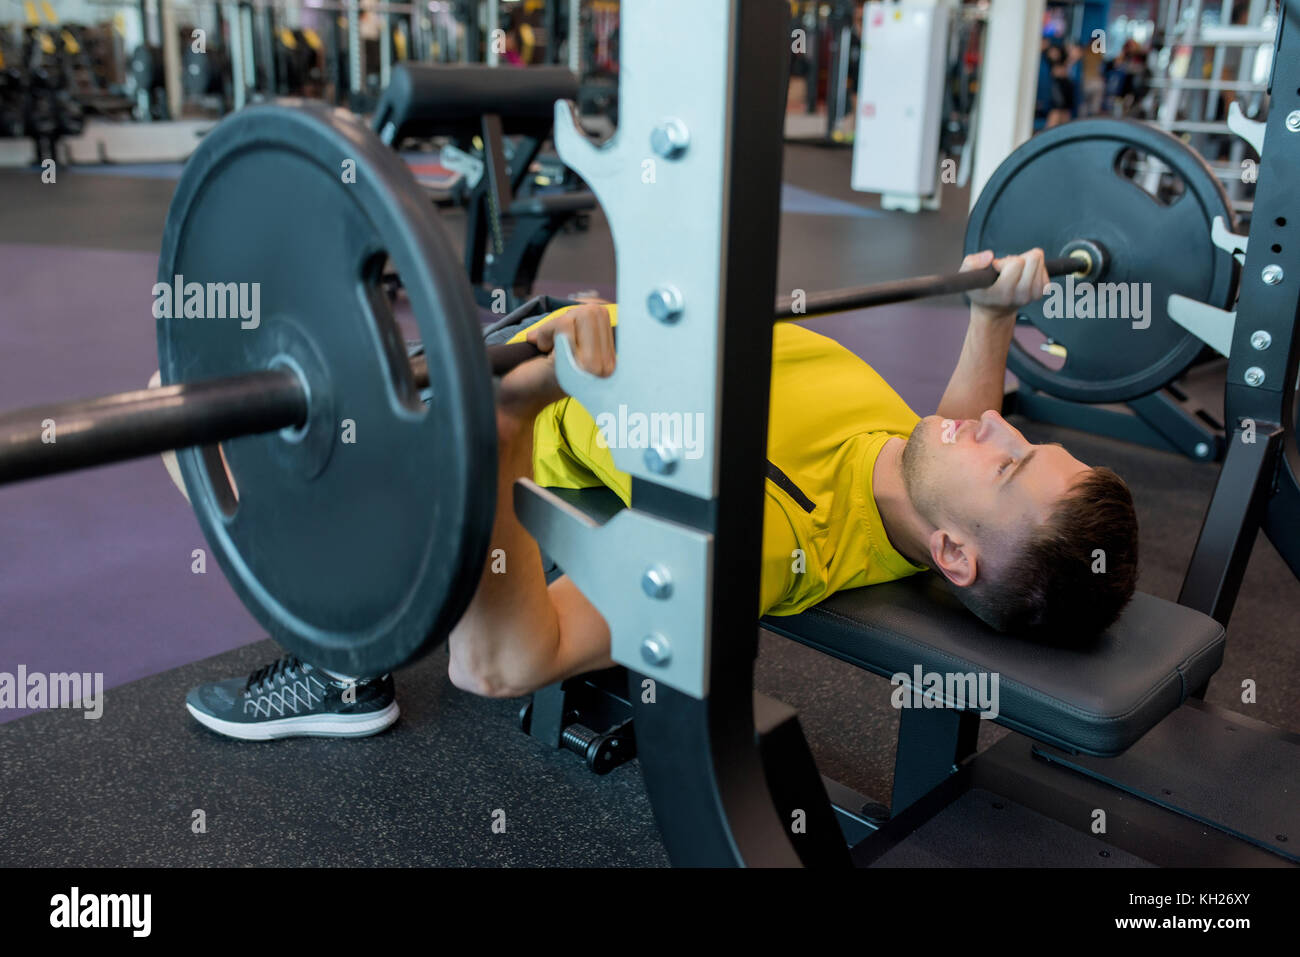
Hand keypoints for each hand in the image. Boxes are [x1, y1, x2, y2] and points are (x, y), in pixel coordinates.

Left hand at [496, 304, 615, 428]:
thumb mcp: (566, 344)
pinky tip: (544, 353)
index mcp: (607, 361)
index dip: (573, 318)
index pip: (601, 315)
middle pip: (594, 312)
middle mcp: (608, 367)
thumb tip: (590, 302)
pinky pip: (565, 325)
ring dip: (555, 327)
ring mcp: (596, 368)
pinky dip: (546, 333)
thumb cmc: (536, 371)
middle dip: (564, 320)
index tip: (558, 341)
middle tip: (551, 345)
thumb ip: (583, 326)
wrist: (517, 398)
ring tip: (549, 349)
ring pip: (582, 315)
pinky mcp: (579, 366)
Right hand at [963, 248, 1048, 320]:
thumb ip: (971, 263)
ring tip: (1014, 273)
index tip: (996, 270)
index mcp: (1002, 293)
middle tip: (1007, 268)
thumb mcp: (966, 276)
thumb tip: (990, 255)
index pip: (1017, 264)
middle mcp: (1019, 296)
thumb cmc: (981, 289)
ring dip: (1026, 262)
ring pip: (1039, 261)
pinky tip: (1022, 276)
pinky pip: (1045, 269)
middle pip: (1034, 258)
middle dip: (1019, 258)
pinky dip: (1034, 268)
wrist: (993, 310)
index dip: (1004, 262)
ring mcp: (1032, 296)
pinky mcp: (1041, 293)